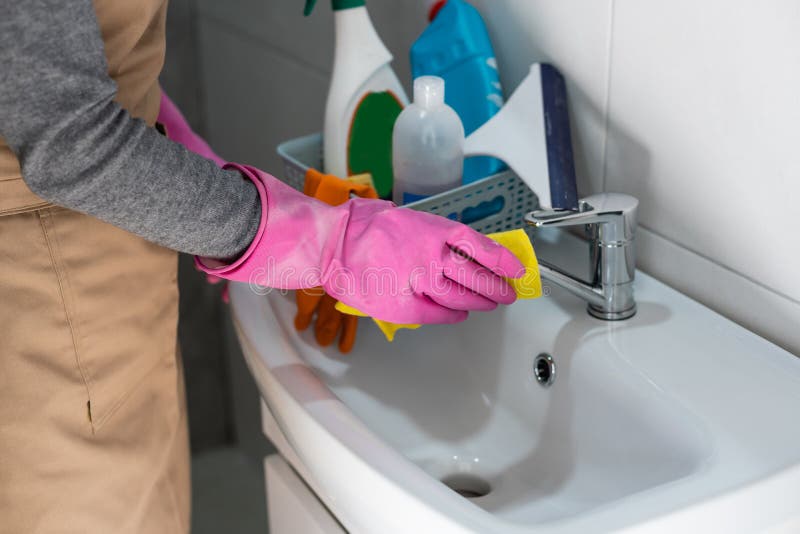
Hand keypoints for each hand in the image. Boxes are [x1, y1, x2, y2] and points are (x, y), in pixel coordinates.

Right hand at [197, 164, 523, 324]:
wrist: (330, 244)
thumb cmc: (362, 226)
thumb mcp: (405, 217)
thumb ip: (432, 233)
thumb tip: (456, 246)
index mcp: (434, 231)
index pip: (481, 247)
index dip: (503, 259)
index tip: (516, 268)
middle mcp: (432, 257)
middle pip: (477, 277)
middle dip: (497, 287)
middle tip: (507, 292)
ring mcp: (419, 283)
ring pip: (462, 299)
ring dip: (480, 302)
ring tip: (489, 303)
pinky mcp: (403, 306)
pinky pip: (438, 315)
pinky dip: (453, 315)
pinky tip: (459, 313)